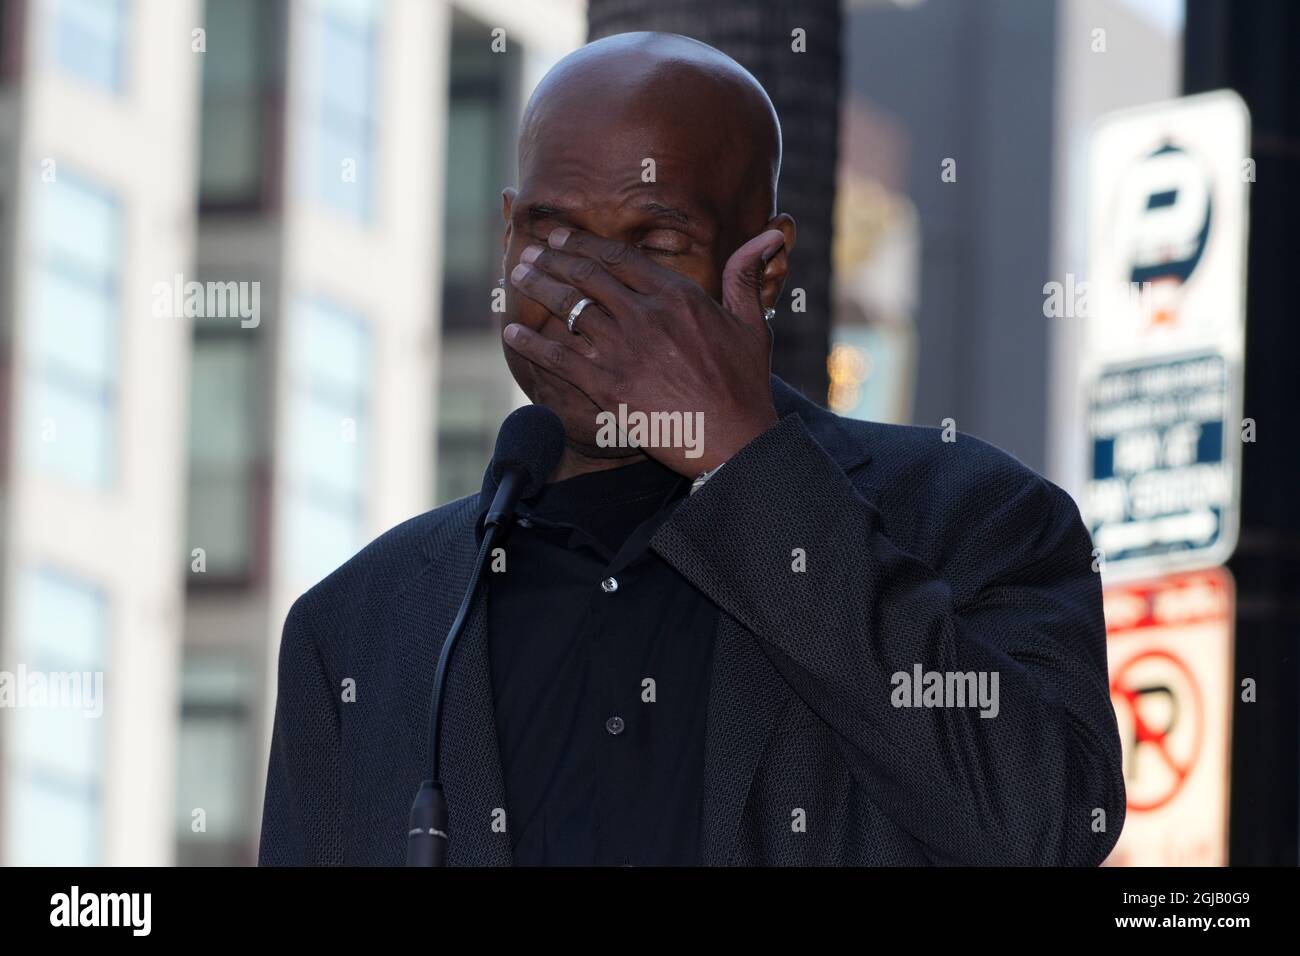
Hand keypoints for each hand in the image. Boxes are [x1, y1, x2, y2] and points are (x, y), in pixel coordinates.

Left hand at [504, 226, 785, 475]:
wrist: (735, 440)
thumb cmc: (746, 385)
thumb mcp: (753, 324)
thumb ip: (747, 276)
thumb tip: (771, 233)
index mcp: (677, 295)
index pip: (618, 259)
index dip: (582, 244)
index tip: (559, 238)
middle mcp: (645, 315)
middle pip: (586, 276)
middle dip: (551, 260)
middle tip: (528, 253)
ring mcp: (623, 350)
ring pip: (568, 308)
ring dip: (537, 289)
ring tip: (516, 278)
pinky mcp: (607, 386)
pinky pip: (557, 357)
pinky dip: (530, 343)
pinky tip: (511, 333)